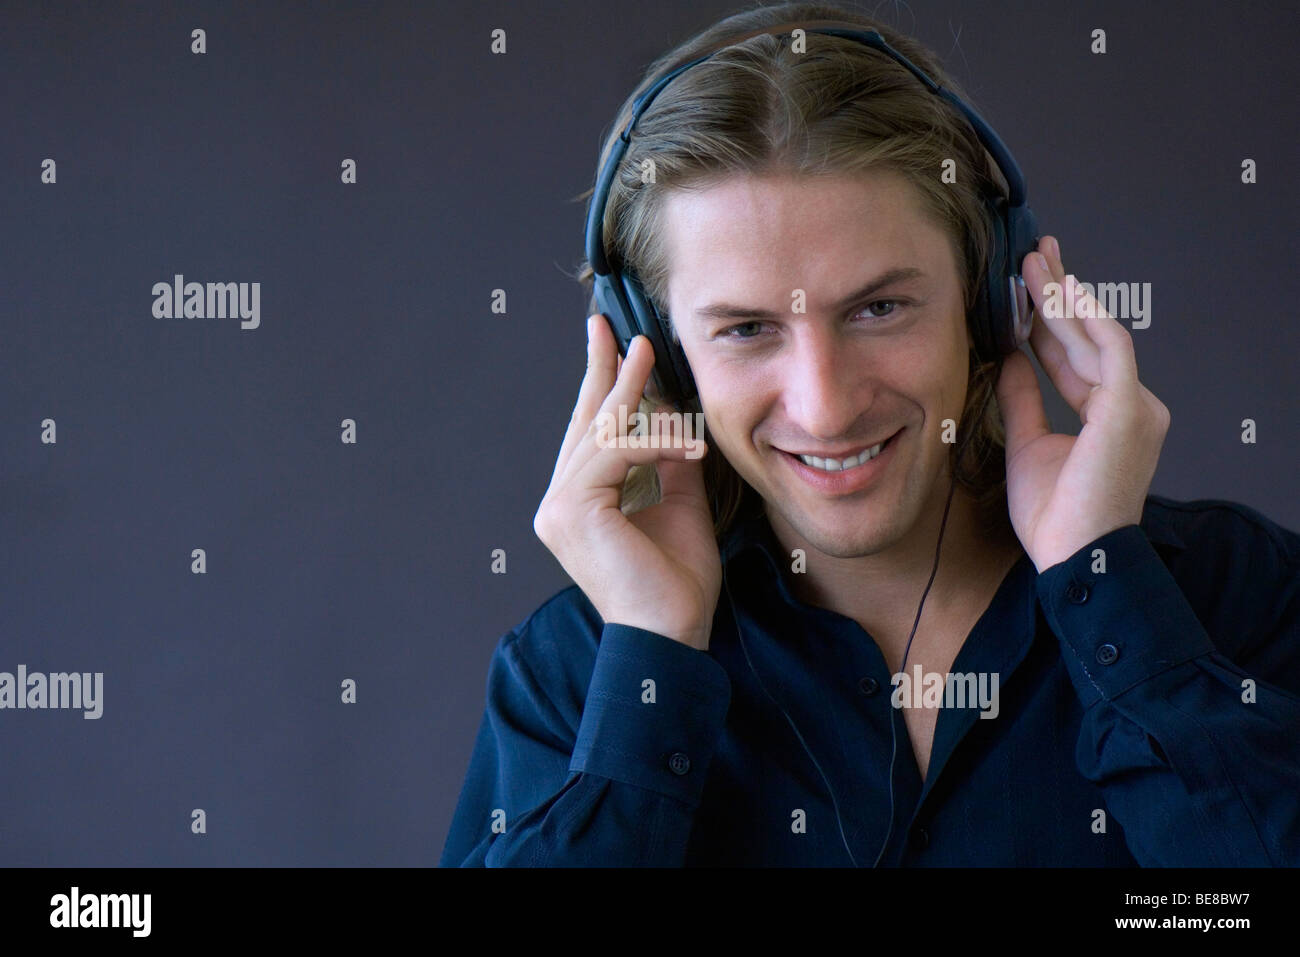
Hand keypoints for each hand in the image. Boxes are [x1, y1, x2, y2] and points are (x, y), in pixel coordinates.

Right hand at [533, 314, 720, 650]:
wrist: (673, 632)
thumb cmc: (677, 580)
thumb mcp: (680, 499)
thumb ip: (668, 455)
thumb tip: (672, 408)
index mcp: (580, 503)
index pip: (592, 433)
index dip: (602, 383)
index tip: (616, 342)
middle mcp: (559, 503)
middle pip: (586, 423)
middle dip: (605, 371)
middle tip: (617, 328)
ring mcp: (558, 508)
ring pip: (602, 432)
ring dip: (641, 403)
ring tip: (663, 376)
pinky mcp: (571, 511)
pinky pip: (614, 453)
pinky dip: (654, 441)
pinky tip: (689, 444)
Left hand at [994, 236, 1170, 571]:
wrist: (1075, 555)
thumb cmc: (1055, 515)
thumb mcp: (1028, 443)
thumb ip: (1024, 397)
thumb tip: (1010, 357)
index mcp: (1112, 417)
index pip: (1077, 358)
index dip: (1049, 325)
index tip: (1025, 294)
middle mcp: (1132, 406)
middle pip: (1089, 338)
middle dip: (1059, 295)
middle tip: (1035, 255)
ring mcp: (1135, 405)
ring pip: (1096, 335)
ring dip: (1065, 297)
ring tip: (1037, 261)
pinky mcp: (1127, 408)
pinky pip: (1108, 348)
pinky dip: (1083, 318)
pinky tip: (1061, 291)